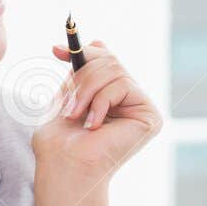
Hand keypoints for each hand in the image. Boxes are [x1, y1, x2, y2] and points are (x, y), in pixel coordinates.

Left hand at [33, 39, 162, 180]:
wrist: (65, 166)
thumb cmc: (60, 141)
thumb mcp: (68, 94)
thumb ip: (83, 70)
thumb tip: (98, 39)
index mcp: (110, 96)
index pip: (105, 58)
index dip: (84, 52)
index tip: (56, 51)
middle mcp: (129, 100)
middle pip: (109, 60)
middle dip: (82, 77)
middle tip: (68, 103)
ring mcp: (141, 107)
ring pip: (114, 69)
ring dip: (86, 91)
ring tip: (74, 116)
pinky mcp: (150, 116)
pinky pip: (122, 85)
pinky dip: (100, 102)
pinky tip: (93, 126)